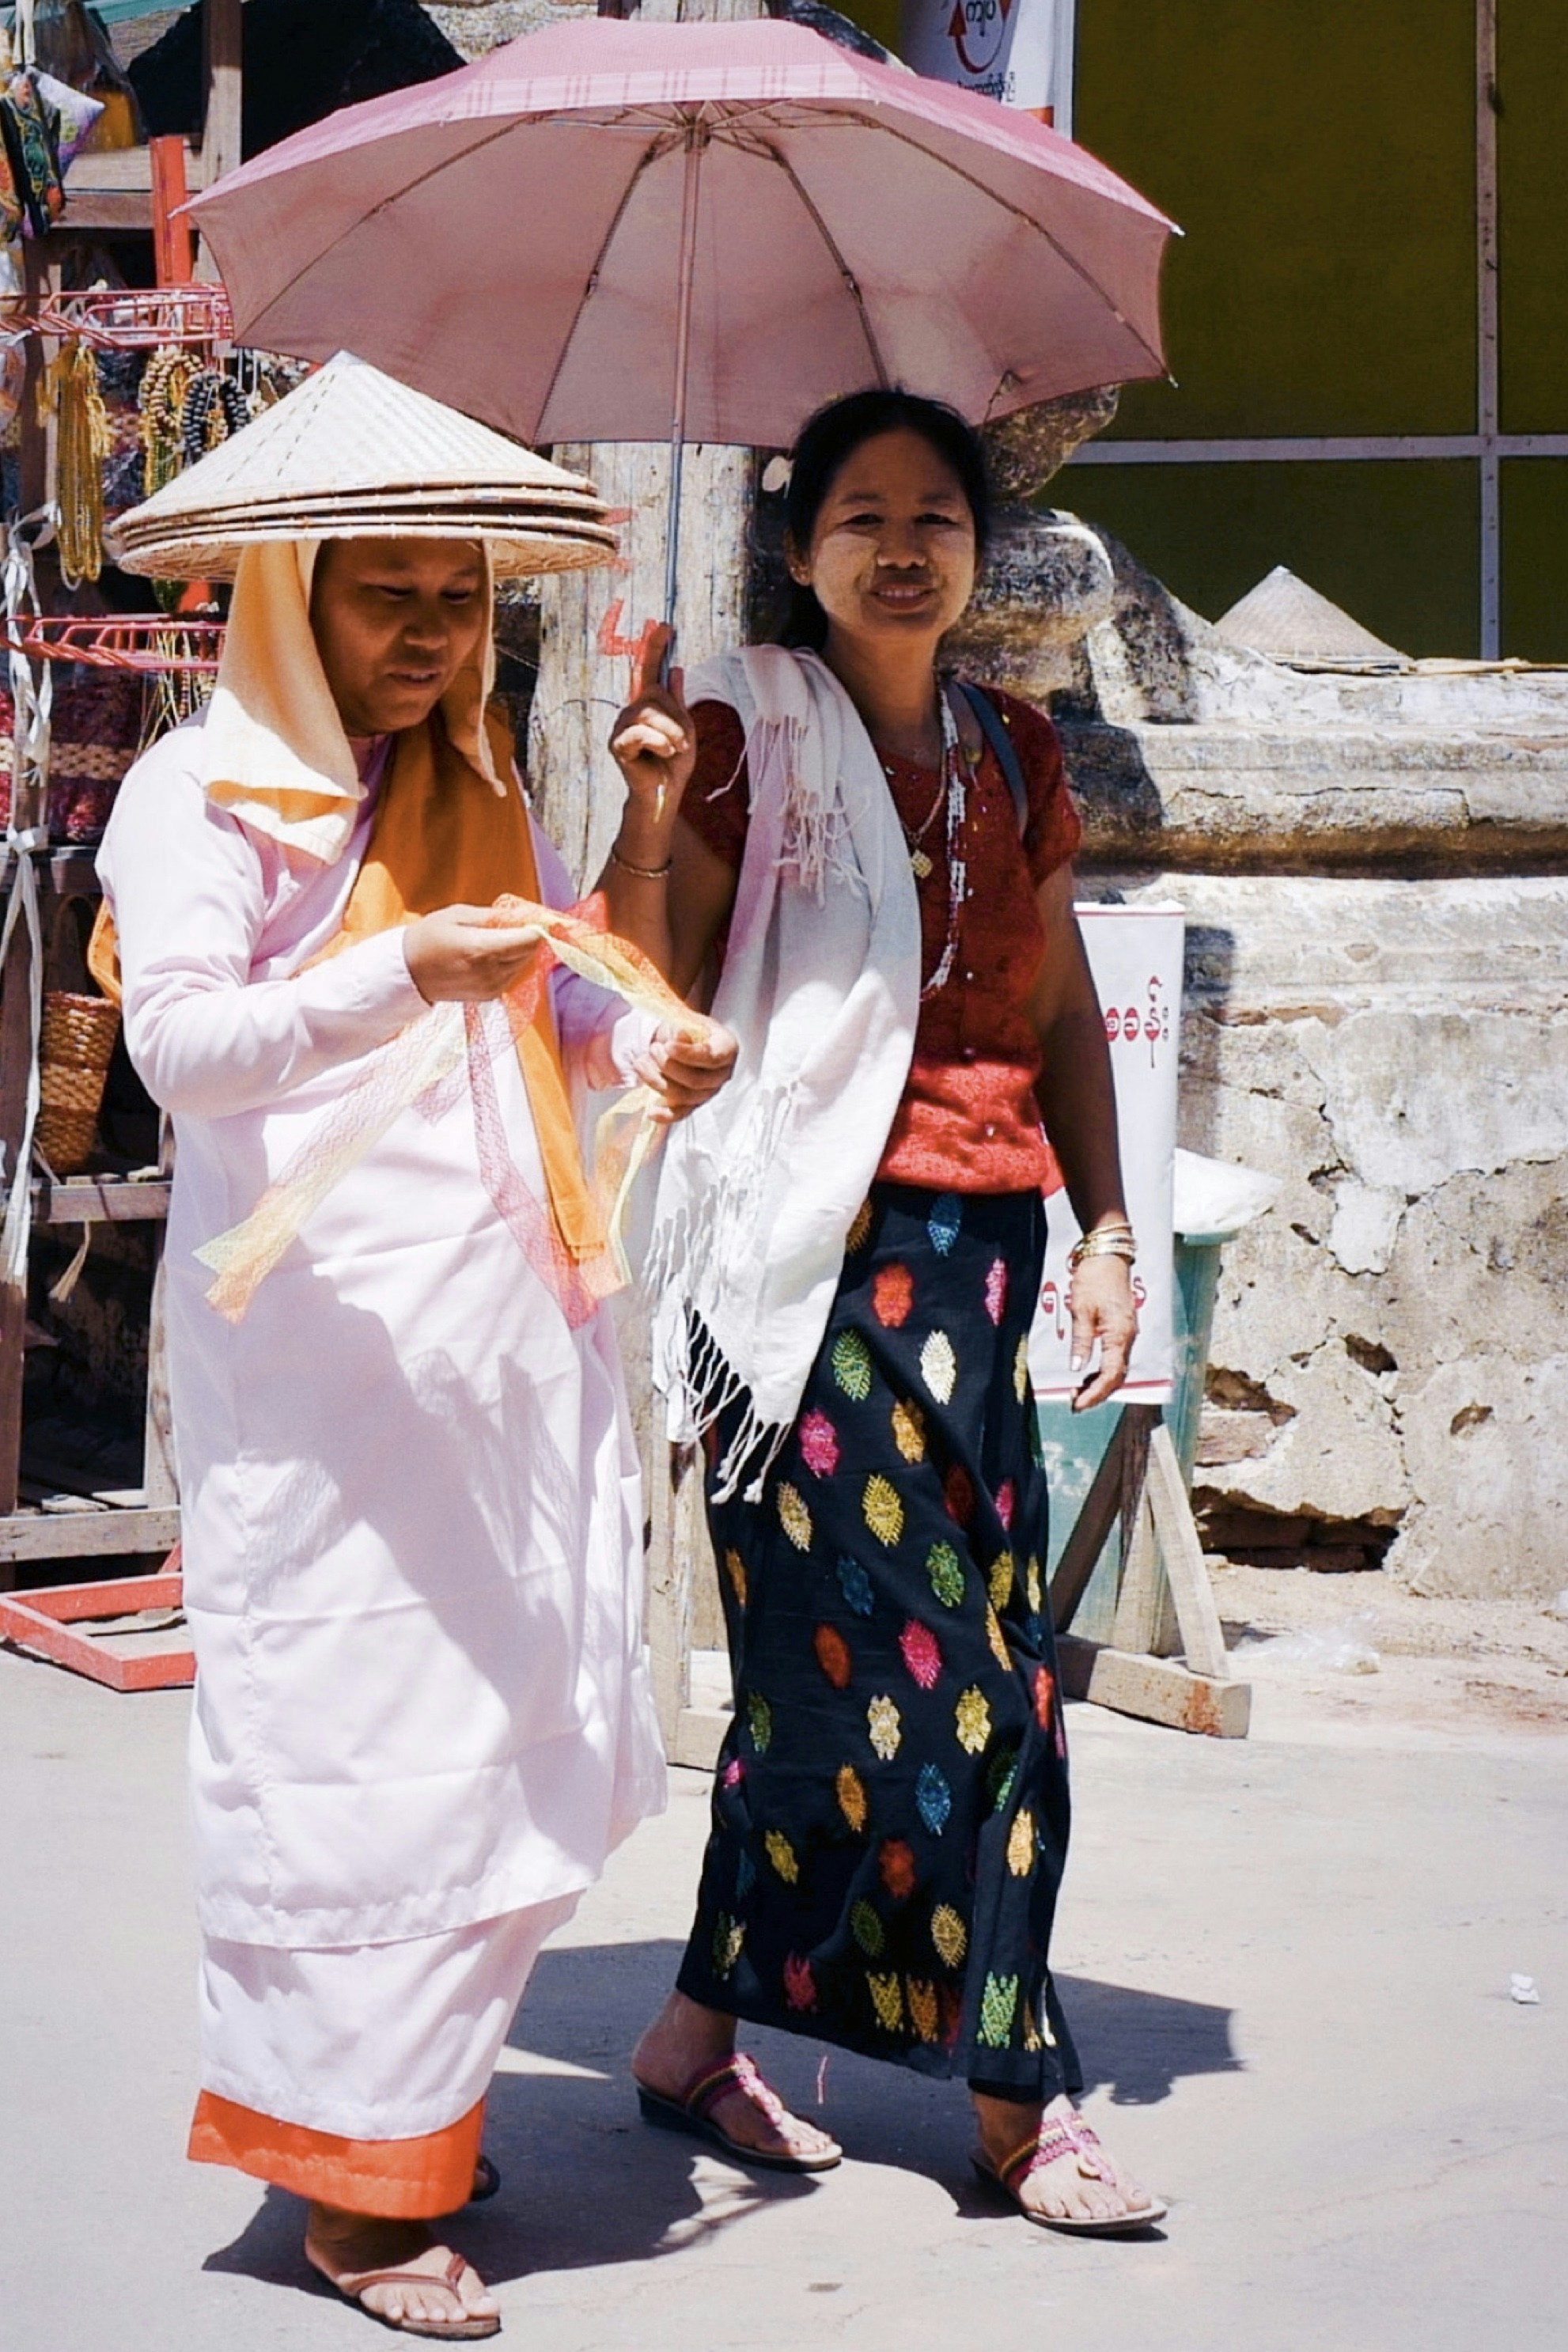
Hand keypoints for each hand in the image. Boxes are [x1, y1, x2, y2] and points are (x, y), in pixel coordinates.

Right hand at [404, 904, 542, 1004]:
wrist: (409, 973)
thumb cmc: (429, 937)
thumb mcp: (458, 914)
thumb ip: (494, 915)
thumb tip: (522, 914)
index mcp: (483, 949)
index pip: (529, 939)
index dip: (537, 926)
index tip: (535, 916)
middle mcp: (491, 972)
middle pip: (530, 951)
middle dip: (527, 935)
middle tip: (512, 923)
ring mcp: (492, 987)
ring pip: (523, 963)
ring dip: (518, 949)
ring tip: (495, 938)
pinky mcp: (491, 995)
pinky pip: (513, 974)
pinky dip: (509, 962)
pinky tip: (490, 954)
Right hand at [609, 623, 695, 839]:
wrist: (665, 792)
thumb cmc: (674, 763)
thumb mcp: (684, 728)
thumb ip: (677, 701)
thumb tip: (676, 668)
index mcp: (648, 705)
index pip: (650, 670)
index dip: (656, 647)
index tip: (665, 626)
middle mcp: (631, 710)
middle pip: (653, 696)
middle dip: (673, 719)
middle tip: (683, 743)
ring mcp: (621, 726)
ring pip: (648, 714)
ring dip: (670, 733)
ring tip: (675, 750)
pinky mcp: (617, 743)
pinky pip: (641, 732)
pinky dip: (659, 744)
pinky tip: (662, 755)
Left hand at [632, 1019, 737, 1123]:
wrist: (683, 1037)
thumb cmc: (687, 1028)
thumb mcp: (687, 1020)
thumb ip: (683, 1027)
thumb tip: (679, 1036)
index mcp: (727, 1049)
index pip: (711, 1057)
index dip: (687, 1054)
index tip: (667, 1045)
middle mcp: (722, 1074)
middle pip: (696, 1081)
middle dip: (668, 1066)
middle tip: (653, 1049)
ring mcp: (708, 1092)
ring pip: (684, 1096)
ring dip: (657, 1081)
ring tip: (641, 1063)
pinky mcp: (694, 1104)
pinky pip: (681, 1113)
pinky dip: (665, 1115)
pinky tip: (651, 1112)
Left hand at [1068, 1252, 1137, 1411]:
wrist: (1108, 1255)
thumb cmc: (1094, 1279)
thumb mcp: (1081, 1310)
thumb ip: (1081, 1341)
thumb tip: (1077, 1368)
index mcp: (1120, 1335)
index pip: (1111, 1375)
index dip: (1095, 1394)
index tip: (1078, 1404)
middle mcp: (1128, 1337)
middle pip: (1117, 1376)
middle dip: (1098, 1393)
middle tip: (1075, 1402)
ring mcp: (1127, 1332)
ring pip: (1117, 1367)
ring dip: (1100, 1383)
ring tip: (1078, 1391)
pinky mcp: (1122, 1327)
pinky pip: (1115, 1356)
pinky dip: (1102, 1369)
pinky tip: (1087, 1373)